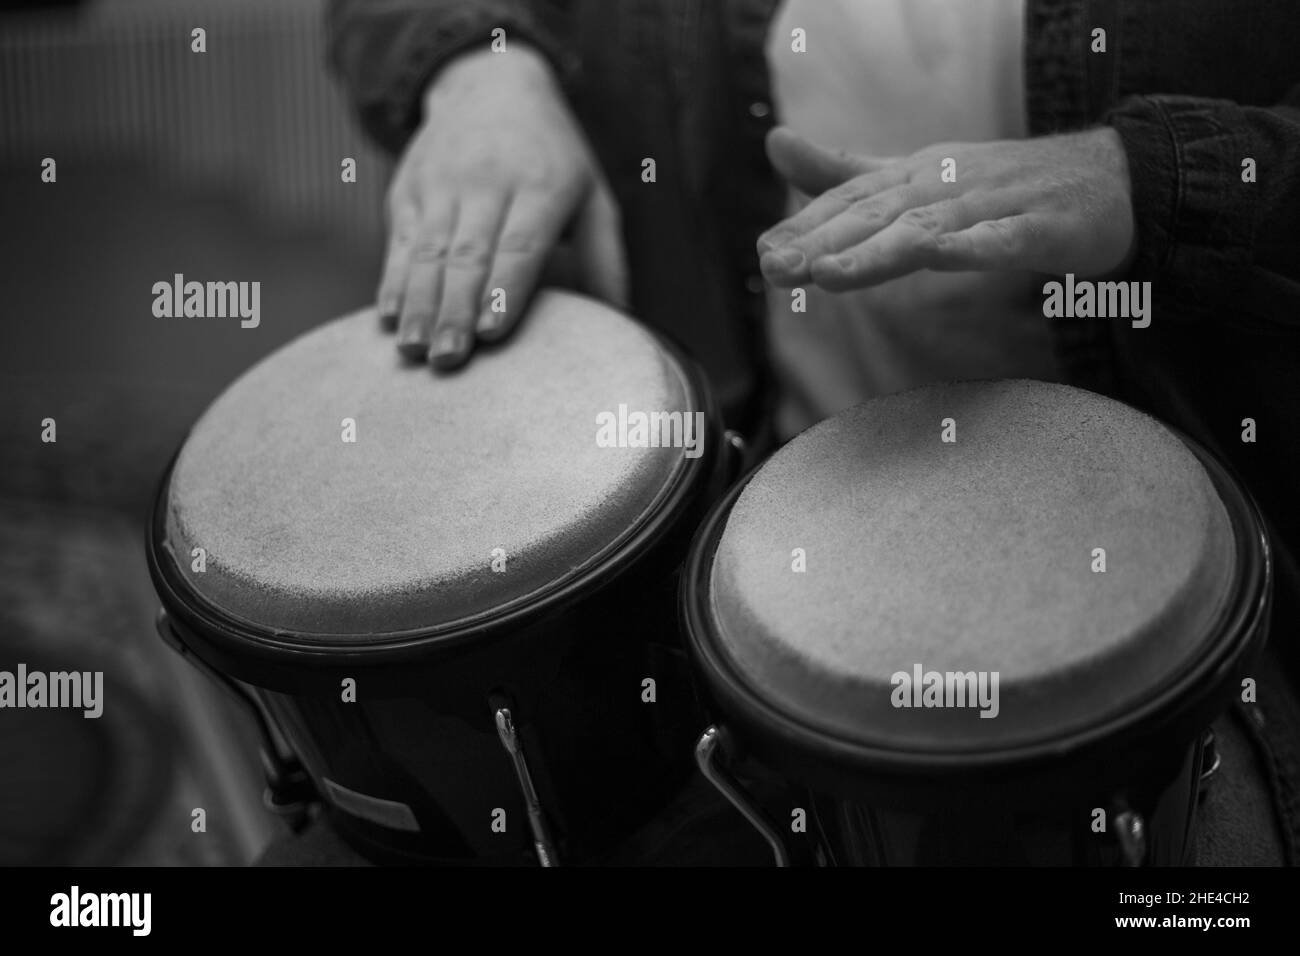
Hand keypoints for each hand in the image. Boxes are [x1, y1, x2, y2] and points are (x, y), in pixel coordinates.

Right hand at [379, 45, 627, 369]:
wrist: (489, 85)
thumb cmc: (554, 159)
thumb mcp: (592, 195)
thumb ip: (604, 258)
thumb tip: (621, 323)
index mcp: (542, 186)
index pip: (520, 243)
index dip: (505, 288)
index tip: (492, 333)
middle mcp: (488, 182)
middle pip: (469, 255)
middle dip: (456, 310)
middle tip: (449, 359)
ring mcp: (442, 184)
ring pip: (427, 251)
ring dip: (418, 304)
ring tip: (412, 348)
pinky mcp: (409, 189)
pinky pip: (399, 242)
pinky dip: (392, 281)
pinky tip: (388, 318)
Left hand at [757, 126, 1135, 290]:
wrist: (1111, 180)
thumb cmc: (1002, 185)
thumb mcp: (916, 177)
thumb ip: (846, 171)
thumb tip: (774, 143)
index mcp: (914, 175)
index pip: (850, 202)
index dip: (805, 226)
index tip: (764, 254)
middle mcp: (946, 183)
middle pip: (877, 214)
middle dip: (823, 240)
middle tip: (775, 267)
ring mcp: (993, 204)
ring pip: (927, 228)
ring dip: (876, 251)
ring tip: (829, 274)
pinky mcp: (1039, 228)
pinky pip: (1002, 240)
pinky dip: (970, 248)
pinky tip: (938, 257)